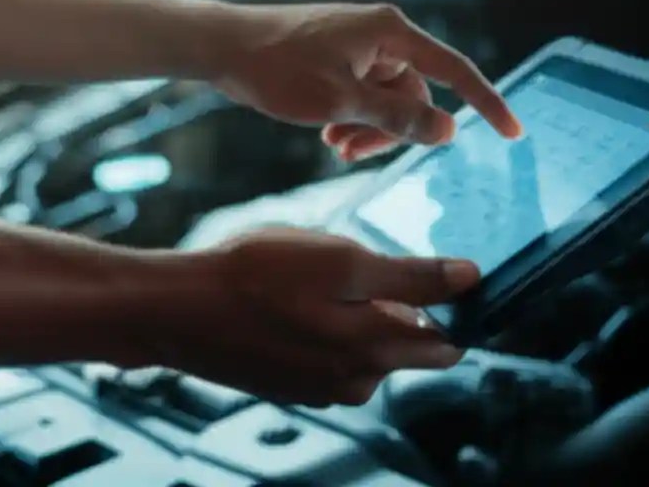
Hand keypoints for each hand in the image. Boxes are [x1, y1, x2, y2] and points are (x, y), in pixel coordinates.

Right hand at [156, 227, 479, 406]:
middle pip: (407, 346)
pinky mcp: (293, 385)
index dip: (454, 309)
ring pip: (367, 348)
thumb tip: (470, 279)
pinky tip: (294, 300)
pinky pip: (331, 354)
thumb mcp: (341, 260)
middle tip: (358, 265)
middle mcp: (356, 381)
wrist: (178, 310)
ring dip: (358, 314)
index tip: (445, 277)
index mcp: (377, 350)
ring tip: (316, 278)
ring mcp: (322, 388)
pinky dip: (325, 327)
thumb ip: (412, 276)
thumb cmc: (254, 276)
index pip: (447, 343)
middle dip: (400, 306)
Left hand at [213, 4, 522, 160]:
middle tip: (353, 152)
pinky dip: (354, 118)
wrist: (221, 46)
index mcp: (390, 32)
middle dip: (393, 130)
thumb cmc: (276, 67)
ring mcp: (359, 45)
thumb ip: (398, 118)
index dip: (487, 104)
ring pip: (387, 100)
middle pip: (414, 95)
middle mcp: (381, 33)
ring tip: (336, 147)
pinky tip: (328, 134)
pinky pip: (364, 93)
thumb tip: (448, 131)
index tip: (513, 134)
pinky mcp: (339, 56)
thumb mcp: (341, 101)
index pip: (455, 70)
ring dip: (369, 129)